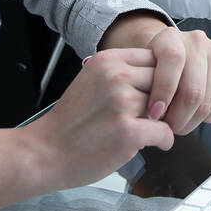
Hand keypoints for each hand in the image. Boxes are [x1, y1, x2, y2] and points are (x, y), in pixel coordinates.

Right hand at [23, 47, 173, 191]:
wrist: (45, 152)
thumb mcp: (92, 80)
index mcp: (107, 61)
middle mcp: (115, 76)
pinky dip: (163, 140)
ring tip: (142, 129)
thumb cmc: (69, 122)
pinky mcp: (128, 132)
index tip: (154, 93)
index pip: (155, 57)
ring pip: (165, 106)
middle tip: (150, 115)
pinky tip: (149, 143)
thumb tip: (160, 74)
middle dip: (161, 99)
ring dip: (159, 120)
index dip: (159, 78)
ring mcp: (122, 103)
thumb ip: (121, 72)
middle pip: (164, 80)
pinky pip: (165, 132)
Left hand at [144, 27, 210, 134]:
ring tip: (180, 123)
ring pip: (207, 101)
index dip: (163, 91)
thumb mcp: (142, 72)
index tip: (154, 113)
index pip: (172, 60)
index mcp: (170, 37)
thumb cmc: (155, 68)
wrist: (173, 54)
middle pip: (192, 90)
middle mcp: (196, 41)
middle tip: (167, 128)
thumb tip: (154, 116)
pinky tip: (200, 116)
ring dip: (192, 121)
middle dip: (177, 118)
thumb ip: (145, 87)